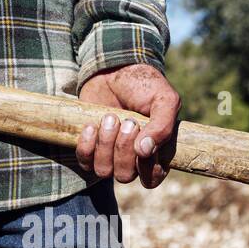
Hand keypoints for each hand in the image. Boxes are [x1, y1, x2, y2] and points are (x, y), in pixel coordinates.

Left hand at [76, 63, 180, 188]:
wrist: (114, 69)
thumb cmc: (144, 85)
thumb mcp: (164, 100)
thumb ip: (163, 126)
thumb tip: (145, 151)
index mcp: (155, 152)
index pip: (152, 178)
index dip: (147, 168)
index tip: (144, 142)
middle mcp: (132, 158)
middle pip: (125, 175)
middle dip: (124, 149)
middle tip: (127, 120)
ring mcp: (109, 155)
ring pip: (104, 171)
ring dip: (106, 144)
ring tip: (110, 118)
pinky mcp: (89, 148)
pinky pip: (85, 162)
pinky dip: (87, 146)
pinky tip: (92, 125)